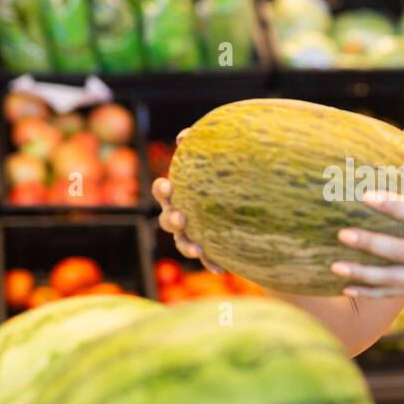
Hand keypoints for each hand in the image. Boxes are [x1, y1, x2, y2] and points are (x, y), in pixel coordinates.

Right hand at [153, 128, 223, 273]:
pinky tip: (221, 268)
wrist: (241, 207)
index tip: (168, 184)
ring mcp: (192, 235)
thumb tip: (184, 135)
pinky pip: (207, 260)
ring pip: (183, 244)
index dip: (162, 189)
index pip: (162, 191)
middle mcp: (179, 216)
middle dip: (171, 219)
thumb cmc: (219, 177)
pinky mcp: (208, 250)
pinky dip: (211, 264)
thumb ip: (198, 145)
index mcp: (177, 194)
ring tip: (197, 248)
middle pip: (167, 220)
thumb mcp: (212, 160)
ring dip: (186, 246)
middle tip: (181, 218)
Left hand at [330, 150, 403, 297]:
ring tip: (335, 266)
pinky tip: (346, 288)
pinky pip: (393, 294)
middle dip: (371, 244)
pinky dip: (369, 293)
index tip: (367, 196)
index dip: (395, 206)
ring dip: (363, 274)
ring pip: (394, 280)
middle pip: (402, 252)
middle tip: (342, 234)